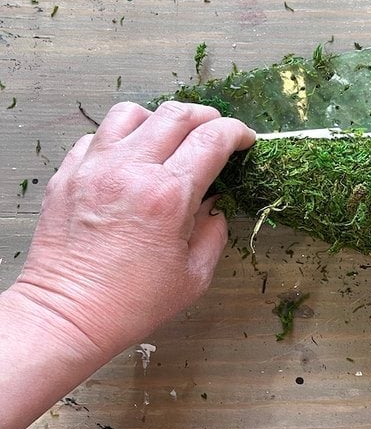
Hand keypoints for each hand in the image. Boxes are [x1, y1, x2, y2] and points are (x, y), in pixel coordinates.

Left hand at [0, 101, 253, 428]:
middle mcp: (131, 170)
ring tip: (169, 140)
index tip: (245, 141)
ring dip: (160, 120)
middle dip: (207, 118)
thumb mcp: (194, 276)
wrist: (67, 316)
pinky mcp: (68, 174)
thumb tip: (214, 205)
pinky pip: (98, 135)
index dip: (237, 133)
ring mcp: (94, 167)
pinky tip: (130, 161)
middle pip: (177, 114)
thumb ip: (213, 232)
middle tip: (216, 133)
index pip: (212, 139)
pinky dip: (121, 139)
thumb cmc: (131, 303)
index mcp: (169, 196)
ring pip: (133, 113)